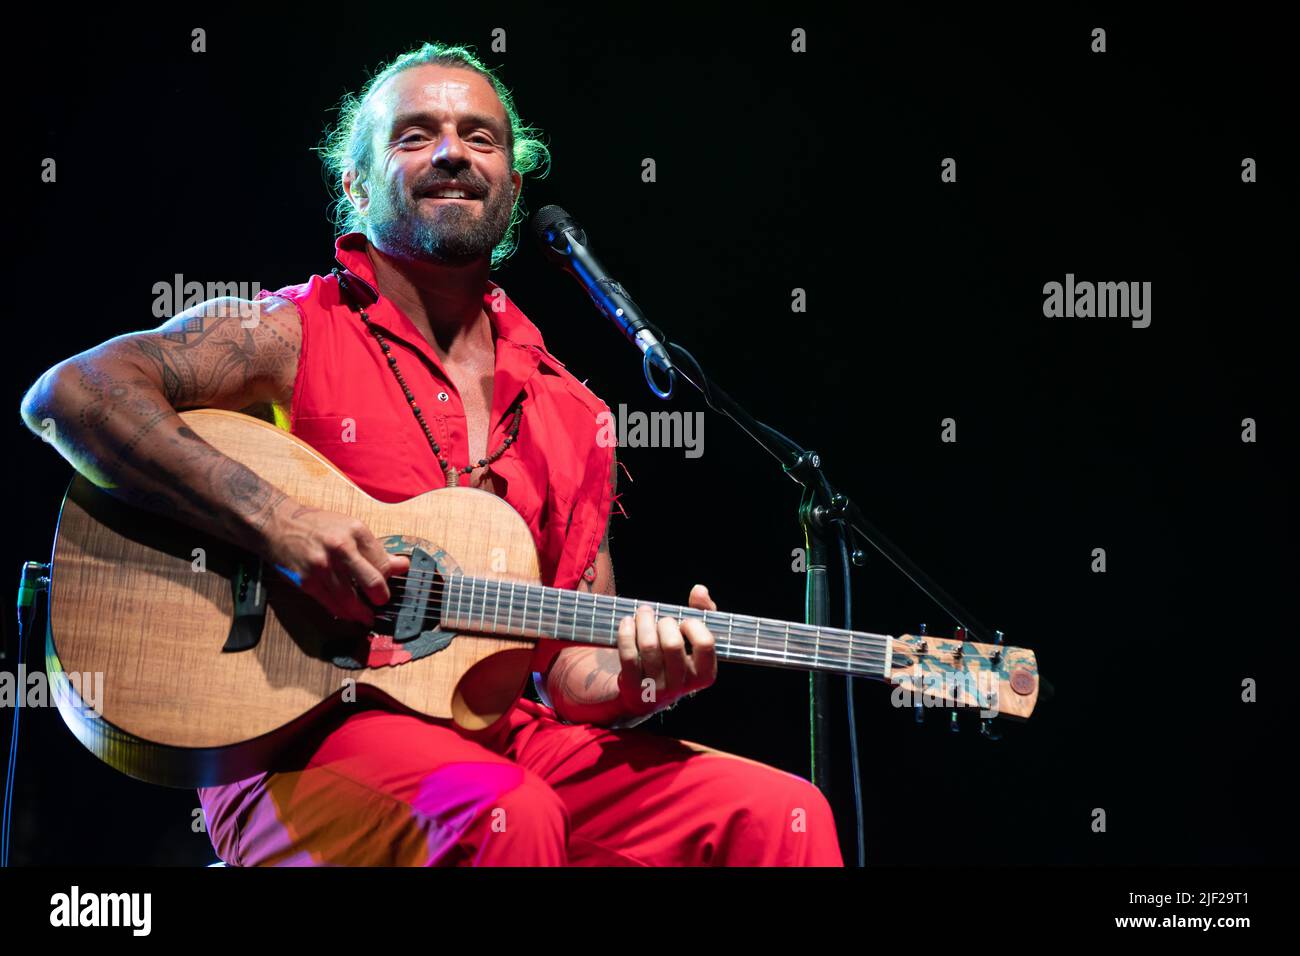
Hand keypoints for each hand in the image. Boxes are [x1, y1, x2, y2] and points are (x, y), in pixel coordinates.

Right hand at [264, 502, 408, 625]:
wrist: (278, 522)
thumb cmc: (316, 525)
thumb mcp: (349, 527)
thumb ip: (375, 549)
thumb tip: (403, 565)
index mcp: (356, 531)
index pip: (383, 563)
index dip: (389, 578)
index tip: (389, 585)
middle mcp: (341, 547)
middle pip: (372, 581)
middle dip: (381, 598)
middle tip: (381, 603)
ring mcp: (322, 565)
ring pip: (351, 599)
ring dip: (362, 612)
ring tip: (367, 617)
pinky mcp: (307, 580)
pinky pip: (330, 604)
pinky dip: (342, 613)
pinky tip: (348, 614)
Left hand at [615, 584, 717, 719]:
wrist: (646, 693)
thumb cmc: (675, 658)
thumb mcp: (693, 640)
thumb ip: (703, 612)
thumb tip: (699, 590)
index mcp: (703, 675)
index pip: (705, 645)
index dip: (694, 626)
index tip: (684, 621)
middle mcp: (681, 686)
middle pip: (673, 644)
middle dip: (664, 622)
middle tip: (659, 618)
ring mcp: (656, 688)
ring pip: (649, 647)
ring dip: (644, 622)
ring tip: (643, 613)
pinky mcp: (633, 687)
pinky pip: (628, 655)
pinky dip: (626, 632)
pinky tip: (627, 622)